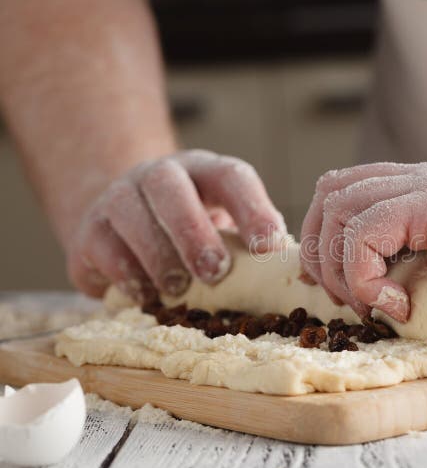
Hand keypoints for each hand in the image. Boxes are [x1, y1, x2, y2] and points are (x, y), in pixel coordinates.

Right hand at [67, 149, 284, 300]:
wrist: (128, 225)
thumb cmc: (196, 232)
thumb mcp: (227, 227)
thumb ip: (253, 242)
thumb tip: (294, 273)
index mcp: (206, 172)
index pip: (232, 177)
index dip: (253, 210)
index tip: (269, 248)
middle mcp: (160, 175)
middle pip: (171, 188)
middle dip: (193, 231)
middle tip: (214, 272)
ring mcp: (119, 196)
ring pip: (130, 212)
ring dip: (157, 255)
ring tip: (178, 289)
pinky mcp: (89, 228)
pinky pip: (100, 245)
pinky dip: (124, 273)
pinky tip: (145, 295)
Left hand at [300, 157, 426, 320]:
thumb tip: (408, 303)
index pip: (347, 191)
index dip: (329, 241)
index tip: (348, 290)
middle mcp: (423, 179)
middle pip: (329, 193)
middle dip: (319, 255)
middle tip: (351, 301)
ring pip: (338, 206)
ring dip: (339, 268)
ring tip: (374, 305)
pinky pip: (368, 229)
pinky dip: (365, 273)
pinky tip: (397, 303)